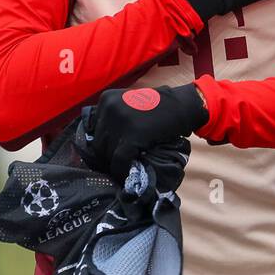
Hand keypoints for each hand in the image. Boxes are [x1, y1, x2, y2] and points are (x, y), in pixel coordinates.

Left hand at [81, 84, 207, 184]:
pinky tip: (127, 174)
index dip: (101, 145)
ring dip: (114, 164)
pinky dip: (121, 171)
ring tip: (124, 169)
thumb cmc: (157, 107)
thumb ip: (113, 116)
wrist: (182, 105)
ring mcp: (121, 121)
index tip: (109, 154)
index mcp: (106, 99)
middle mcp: (110, 108)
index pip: (93, 130)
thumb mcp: (129, 102)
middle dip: (107, 156)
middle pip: (98, 142)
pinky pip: (119, 160)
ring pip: (107, 153)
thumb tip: (97, 144)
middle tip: (118, 164)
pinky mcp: (133, 135)